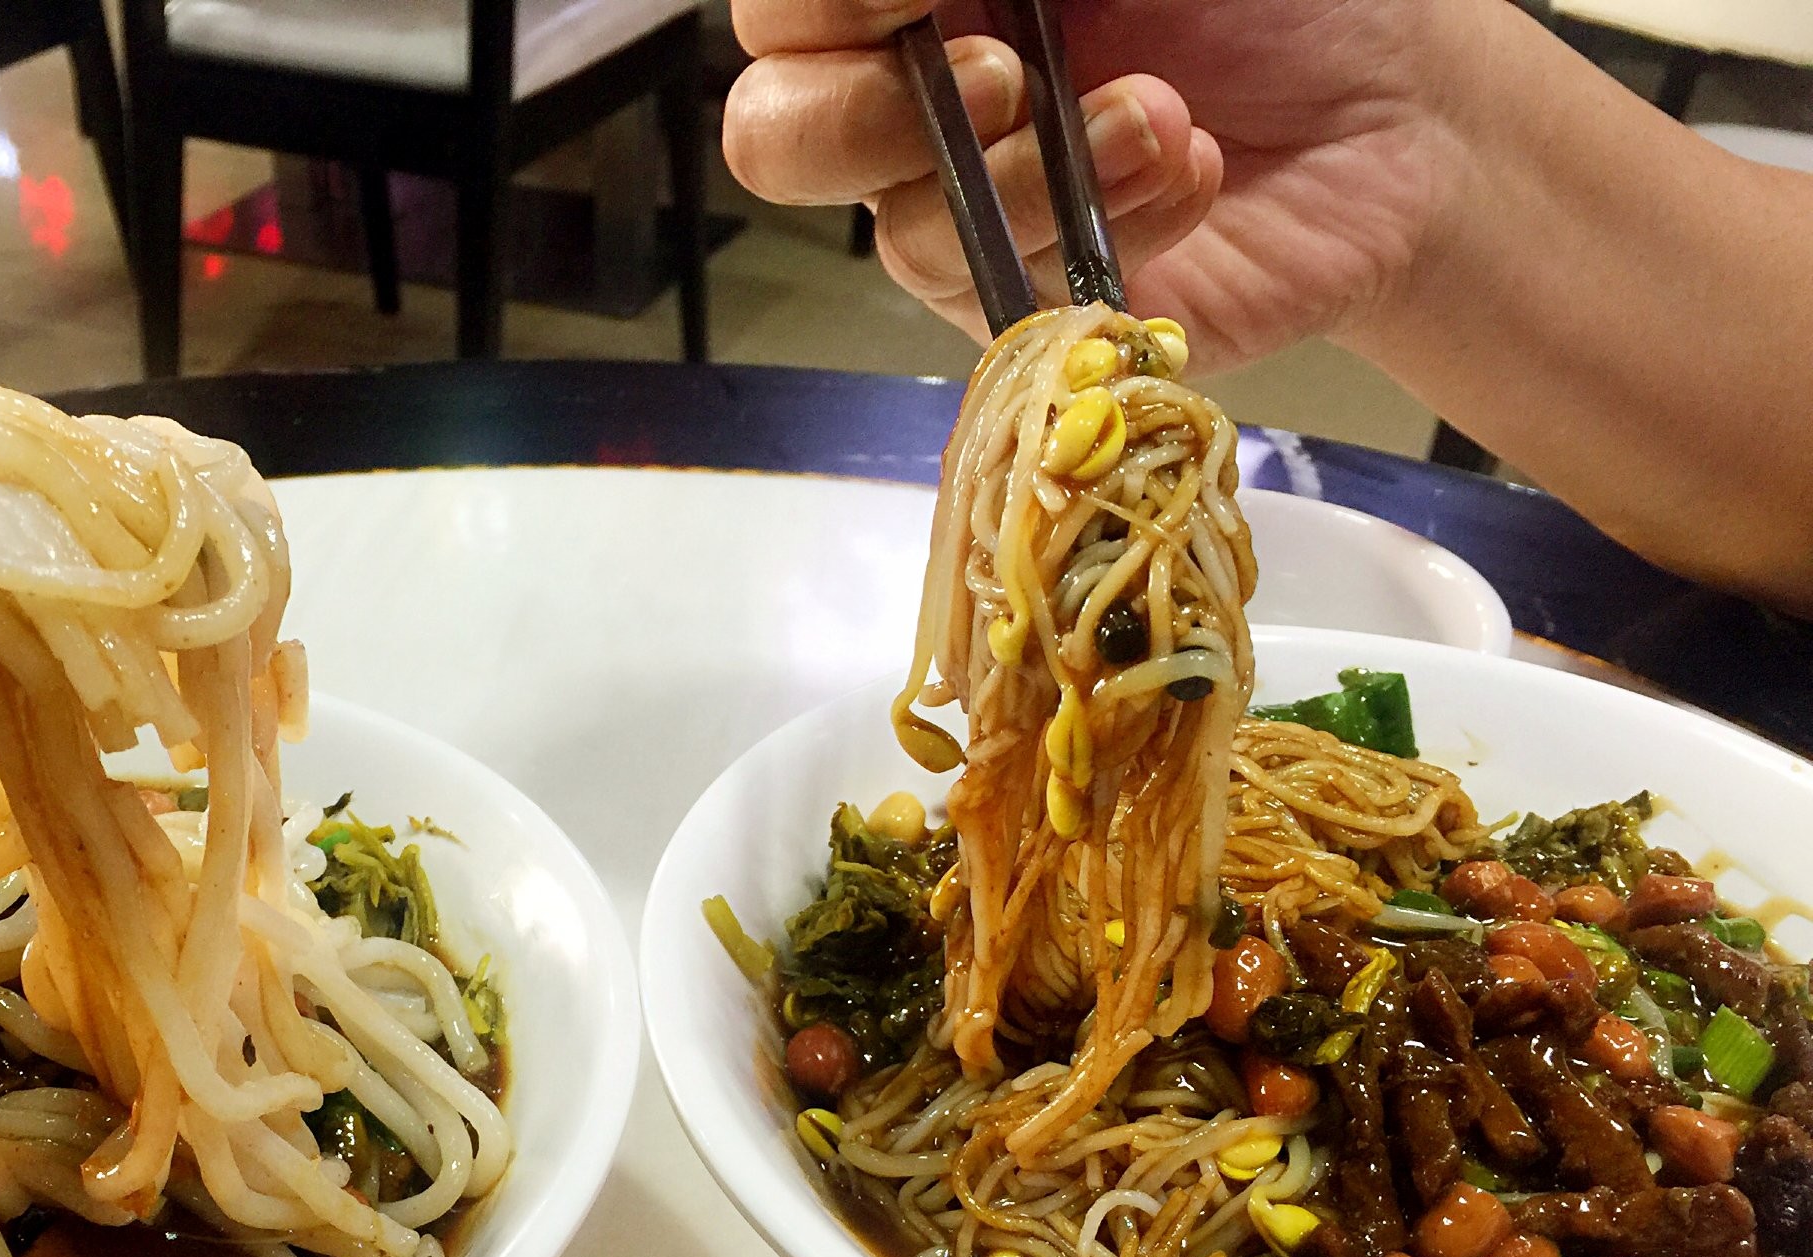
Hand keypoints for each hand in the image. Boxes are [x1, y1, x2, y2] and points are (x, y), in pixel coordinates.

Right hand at [723, 0, 1476, 370]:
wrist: (1400, 112)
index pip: (784, 10)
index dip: (823, 2)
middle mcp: (915, 95)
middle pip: (776, 134)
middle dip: (867, 113)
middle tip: (1002, 76)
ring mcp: (968, 210)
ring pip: (897, 228)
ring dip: (1029, 169)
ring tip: (1159, 120)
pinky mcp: (1031, 305)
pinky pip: (1003, 294)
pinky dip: (1102, 221)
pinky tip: (1186, 172)